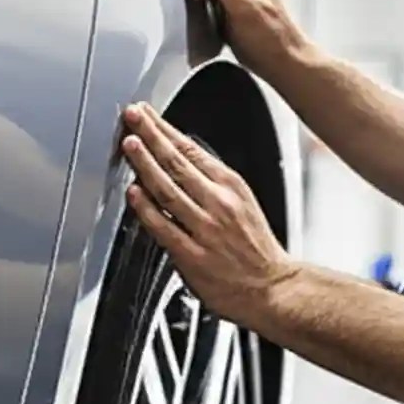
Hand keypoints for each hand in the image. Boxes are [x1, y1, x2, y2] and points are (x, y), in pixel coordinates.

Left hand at [119, 102, 294, 321]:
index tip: (146, 114)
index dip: (164, 129)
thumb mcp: (242, 201)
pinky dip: (146, 208)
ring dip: (145, 164)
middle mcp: (219, 203)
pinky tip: (134, 193)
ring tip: (129, 145)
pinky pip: (163, 227)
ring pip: (168, 189)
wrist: (273, 289)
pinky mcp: (193, 256)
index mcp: (231, 186)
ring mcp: (205, 229)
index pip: (191, 149)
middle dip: (150, 135)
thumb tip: (178, 160)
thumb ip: (211, 183)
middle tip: (132, 116)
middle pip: (177, 162)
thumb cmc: (256, 249)